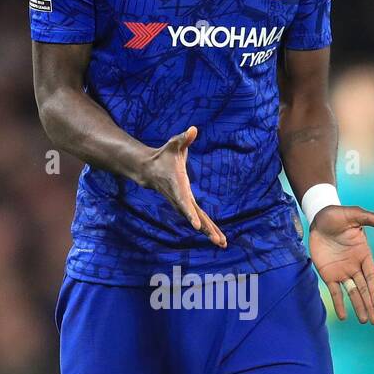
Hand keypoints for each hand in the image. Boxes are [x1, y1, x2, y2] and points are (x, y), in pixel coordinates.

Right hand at [139, 126, 226, 248]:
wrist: (150, 170)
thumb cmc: (164, 156)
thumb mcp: (173, 145)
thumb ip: (183, 138)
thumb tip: (193, 129)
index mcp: (178, 187)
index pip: (185, 203)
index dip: (191, 214)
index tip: (196, 226)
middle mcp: (181, 199)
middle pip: (195, 217)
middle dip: (206, 229)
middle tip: (218, 241)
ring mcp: (183, 204)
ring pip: (198, 221)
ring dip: (210, 232)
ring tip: (223, 244)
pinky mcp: (187, 206)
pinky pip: (199, 219)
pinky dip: (208, 228)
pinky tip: (218, 237)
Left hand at [309, 203, 373, 322]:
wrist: (320, 219)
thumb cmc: (338, 216)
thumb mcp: (353, 215)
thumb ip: (368, 219)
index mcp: (364, 255)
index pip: (371, 276)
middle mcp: (355, 266)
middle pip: (364, 289)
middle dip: (369, 304)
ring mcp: (342, 272)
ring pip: (352, 293)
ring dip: (358, 307)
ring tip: (363, 321)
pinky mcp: (328, 274)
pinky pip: (334, 292)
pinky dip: (338, 304)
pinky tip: (343, 316)